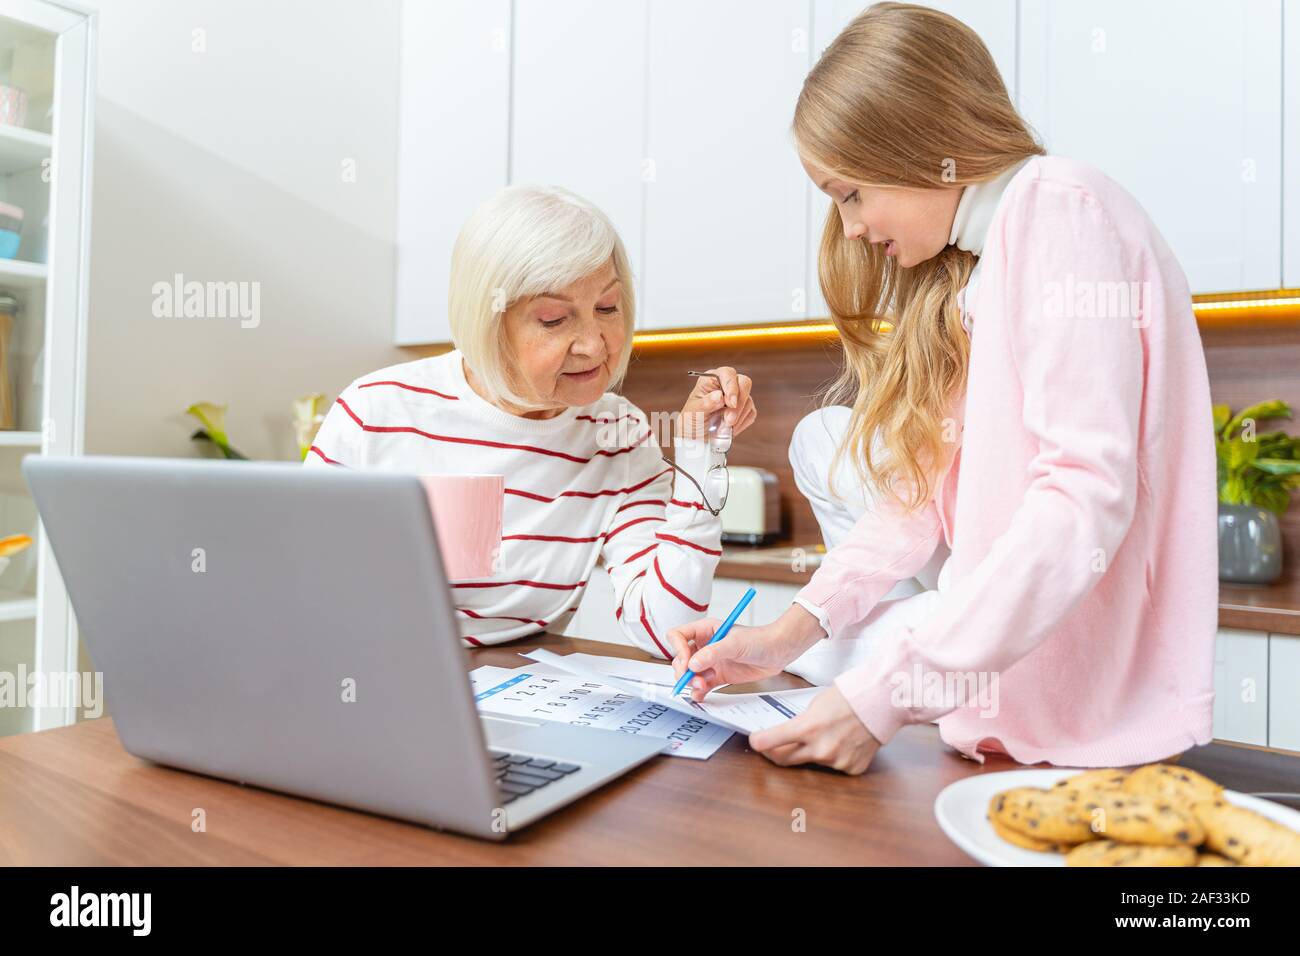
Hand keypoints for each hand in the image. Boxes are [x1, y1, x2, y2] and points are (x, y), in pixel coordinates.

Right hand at [666, 604, 824, 701]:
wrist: (778, 652)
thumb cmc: (759, 639)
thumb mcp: (735, 643)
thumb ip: (713, 653)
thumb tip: (692, 664)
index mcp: (705, 630)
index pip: (678, 636)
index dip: (678, 650)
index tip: (688, 663)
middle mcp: (704, 646)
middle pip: (680, 658)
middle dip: (684, 671)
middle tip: (696, 680)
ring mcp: (710, 662)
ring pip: (689, 674)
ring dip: (691, 683)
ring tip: (703, 686)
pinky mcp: (718, 677)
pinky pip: (701, 686)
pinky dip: (698, 692)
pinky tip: (702, 695)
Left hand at [678, 366, 754, 440]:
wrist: (697, 437)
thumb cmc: (692, 420)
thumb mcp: (694, 412)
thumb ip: (706, 403)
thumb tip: (719, 395)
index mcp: (712, 379)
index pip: (728, 374)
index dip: (732, 387)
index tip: (731, 403)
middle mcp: (727, 385)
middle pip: (745, 383)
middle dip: (739, 403)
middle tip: (729, 420)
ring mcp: (738, 396)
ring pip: (748, 401)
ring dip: (737, 418)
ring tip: (721, 428)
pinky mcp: (745, 409)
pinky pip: (750, 414)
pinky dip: (741, 424)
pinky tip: (728, 429)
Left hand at [749, 685, 880, 774]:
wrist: (881, 702)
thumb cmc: (848, 697)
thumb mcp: (815, 705)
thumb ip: (800, 723)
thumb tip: (786, 736)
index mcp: (807, 727)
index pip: (769, 742)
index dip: (757, 742)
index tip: (755, 741)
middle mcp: (819, 748)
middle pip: (783, 759)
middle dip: (774, 752)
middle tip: (772, 746)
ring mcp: (836, 761)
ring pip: (811, 761)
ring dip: (810, 751)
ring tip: (826, 733)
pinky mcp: (850, 768)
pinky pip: (833, 766)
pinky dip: (834, 756)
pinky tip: (843, 741)